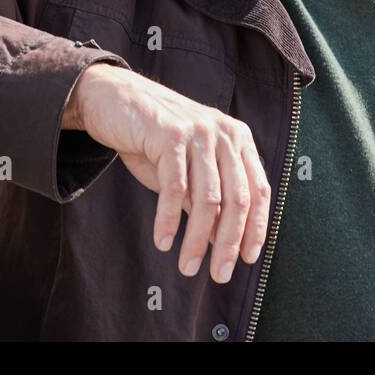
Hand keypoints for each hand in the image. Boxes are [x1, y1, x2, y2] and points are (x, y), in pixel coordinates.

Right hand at [63, 63, 270, 284]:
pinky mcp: (171, 136)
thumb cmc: (154, 139)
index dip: (257, 227)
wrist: (115, 99)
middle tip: (219, 275)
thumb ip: (207, 198)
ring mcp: (199, 133)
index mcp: (238, 140)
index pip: (259, 190)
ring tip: (187, 266)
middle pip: (238, 199)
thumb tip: (223, 243)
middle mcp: (224, 134)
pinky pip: (175, 187)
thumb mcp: (188, 170)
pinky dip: (168, 219)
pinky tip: (162, 241)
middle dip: (229, 243)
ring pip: (207, 199)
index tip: (248, 258)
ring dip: (198, 239)